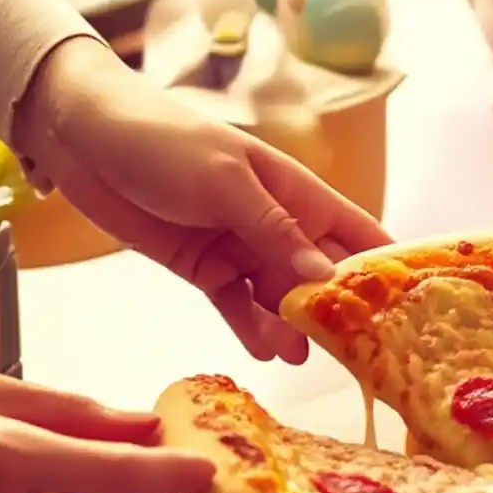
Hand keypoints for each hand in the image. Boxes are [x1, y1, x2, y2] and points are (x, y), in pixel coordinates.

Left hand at [11, 39, 392, 363]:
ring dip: (293, 326)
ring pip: (282, 299)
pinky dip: (253, 328)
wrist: (84, 138)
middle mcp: (281, 226)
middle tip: (356, 353)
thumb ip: (275, 233)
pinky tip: (266, 351)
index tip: (409, 311)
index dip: (386, 270)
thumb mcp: (226, 183)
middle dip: (340, 311)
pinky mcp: (209, 271)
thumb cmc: (165, 141)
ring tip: (298, 355)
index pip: (359, 235)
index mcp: (300, 194)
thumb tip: (324, 278)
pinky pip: (240, 306)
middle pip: (324, 277)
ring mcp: (244, 250)